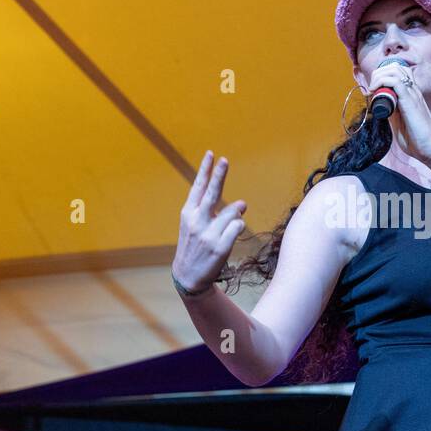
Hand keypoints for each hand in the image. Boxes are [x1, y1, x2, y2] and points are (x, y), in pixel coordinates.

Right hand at [174, 151, 245, 293]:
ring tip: (229, 224)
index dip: (205, 170)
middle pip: (211, 193)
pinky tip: (231, 235)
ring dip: (237, 213)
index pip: (198, 187)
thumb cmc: (195, 246)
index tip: (211, 154)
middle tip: (225, 160)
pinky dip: (239, 227)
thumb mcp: (196, 226)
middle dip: (219, 175)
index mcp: (188, 213)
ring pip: (233, 212)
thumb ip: (216, 212)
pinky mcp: (220, 247)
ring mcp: (208, 234)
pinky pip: (238, 227)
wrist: (189, 276)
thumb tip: (242, 204)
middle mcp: (196, 221)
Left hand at [367, 64, 430, 167]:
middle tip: (371, 89)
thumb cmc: (418, 141)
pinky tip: (375, 92)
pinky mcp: (410, 101)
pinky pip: (396, 81)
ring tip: (372, 90)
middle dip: (378, 73)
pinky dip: (382, 82)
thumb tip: (381, 107)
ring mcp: (413, 95)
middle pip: (396, 67)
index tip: (372, 90)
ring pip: (395, 70)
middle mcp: (414, 92)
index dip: (382, 76)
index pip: (399, 72)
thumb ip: (392, 114)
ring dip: (379, 76)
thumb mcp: (399, 124)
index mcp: (412, 96)